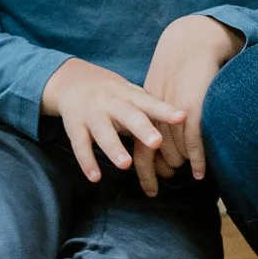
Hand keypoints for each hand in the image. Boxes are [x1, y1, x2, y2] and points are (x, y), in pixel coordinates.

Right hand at [41, 57, 184, 184]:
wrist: (72, 80)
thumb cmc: (112, 93)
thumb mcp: (131, 93)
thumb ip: (152, 108)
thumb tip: (185, 126)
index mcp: (128, 95)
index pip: (149, 103)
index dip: (165, 110)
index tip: (183, 117)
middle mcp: (111, 103)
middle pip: (128, 116)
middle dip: (142, 129)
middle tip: (156, 142)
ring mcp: (91, 114)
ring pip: (103, 132)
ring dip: (114, 148)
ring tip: (125, 165)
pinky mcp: (74, 126)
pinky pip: (80, 145)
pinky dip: (87, 162)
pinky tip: (95, 177)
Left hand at [140, 14, 244, 183]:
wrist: (189, 46)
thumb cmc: (177, 73)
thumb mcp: (159, 97)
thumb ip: (156, 120)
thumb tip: (159, 148)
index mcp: (143, 114)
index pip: (139, 150)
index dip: (144, 172)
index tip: (150, 189)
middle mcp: (154, 117)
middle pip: (151, 156)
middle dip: (157, 174)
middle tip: (161, 187)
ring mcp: (172, 116)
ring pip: (173, 153)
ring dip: (179, 166)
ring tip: (186, 173)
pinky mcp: (190, 111)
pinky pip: (192, 144)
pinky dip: (197, 161)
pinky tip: (200, 173)